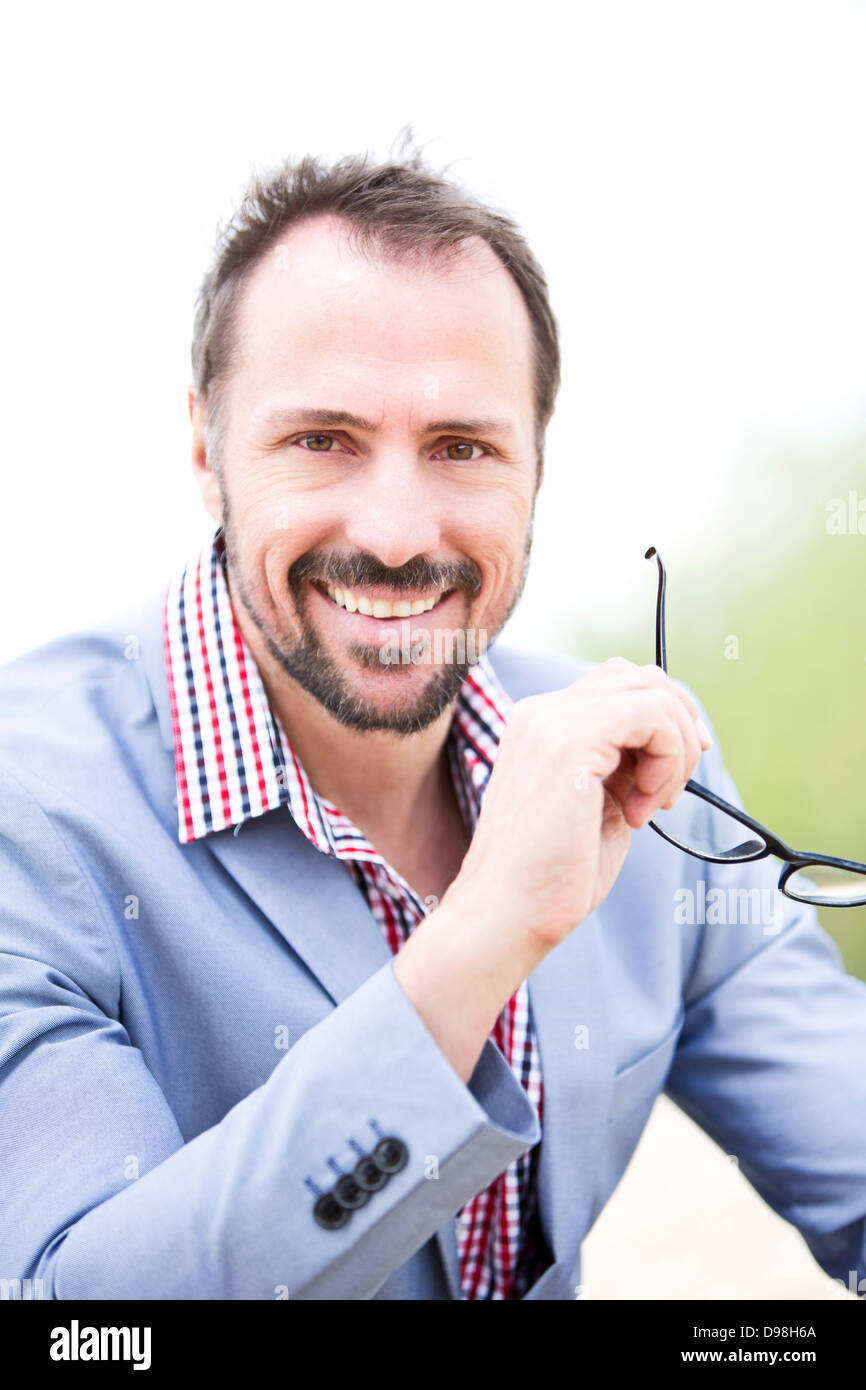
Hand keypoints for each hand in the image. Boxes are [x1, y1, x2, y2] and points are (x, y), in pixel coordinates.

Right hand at [443, 657, 711, 949]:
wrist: (505, 914)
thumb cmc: (548, 878)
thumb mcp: (597, 805)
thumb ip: (624, 767)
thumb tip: (674, 745)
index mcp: (542, 726)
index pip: (619, 687)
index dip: (663, 722)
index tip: (672, 775)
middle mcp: (542, 713)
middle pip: (640, 676)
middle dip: (678, 726)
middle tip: (669, 789)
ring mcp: (551, 721)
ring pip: (652, 689)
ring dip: (674, 748)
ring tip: (650, 804)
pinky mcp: (569, 741)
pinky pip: (651, 715)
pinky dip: (667, 759)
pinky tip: (642, 808)